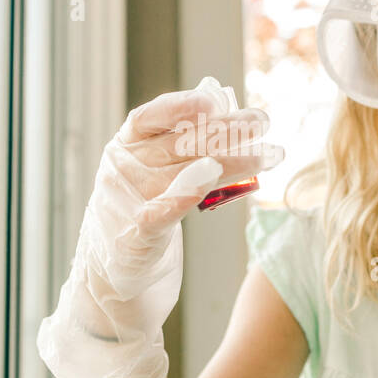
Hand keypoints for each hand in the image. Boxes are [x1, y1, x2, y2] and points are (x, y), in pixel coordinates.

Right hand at [39, 79, 284, 377]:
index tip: (217, 100)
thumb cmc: (141, 214)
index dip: (180, 105)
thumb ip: (183, 144)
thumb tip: (224, 106)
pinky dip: (182, 195)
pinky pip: (159, 214)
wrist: (108, 278)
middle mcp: (123, 171)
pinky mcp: (134, 240)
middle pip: (178, 143)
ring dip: (229, 161)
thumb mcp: (156, 174)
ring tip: (269, 153)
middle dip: (225, 130)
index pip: (150, 117)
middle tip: (263, 120)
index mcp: (125, 149)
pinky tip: (210, 178)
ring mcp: (126, 204)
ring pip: (181, 174)